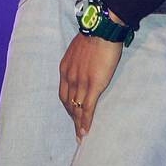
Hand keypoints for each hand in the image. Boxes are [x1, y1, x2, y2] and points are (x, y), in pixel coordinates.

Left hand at [58, 16, 123, 140]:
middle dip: (72, 117)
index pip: (64, 93)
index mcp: (65, 69)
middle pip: (68, 104)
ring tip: (81, 135)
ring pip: (76, 109)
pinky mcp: (93, 86)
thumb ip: (78, 61)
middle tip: (76, 129)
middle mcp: (69, 78)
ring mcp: (80, 83)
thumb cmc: (94, 36)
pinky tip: (86, 130)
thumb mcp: (78, 49)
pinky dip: (85, 121)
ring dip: (78, 123)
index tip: (71, 114)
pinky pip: (87, 108)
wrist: (101, 31)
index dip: (68, 106)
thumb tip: (84, 63)